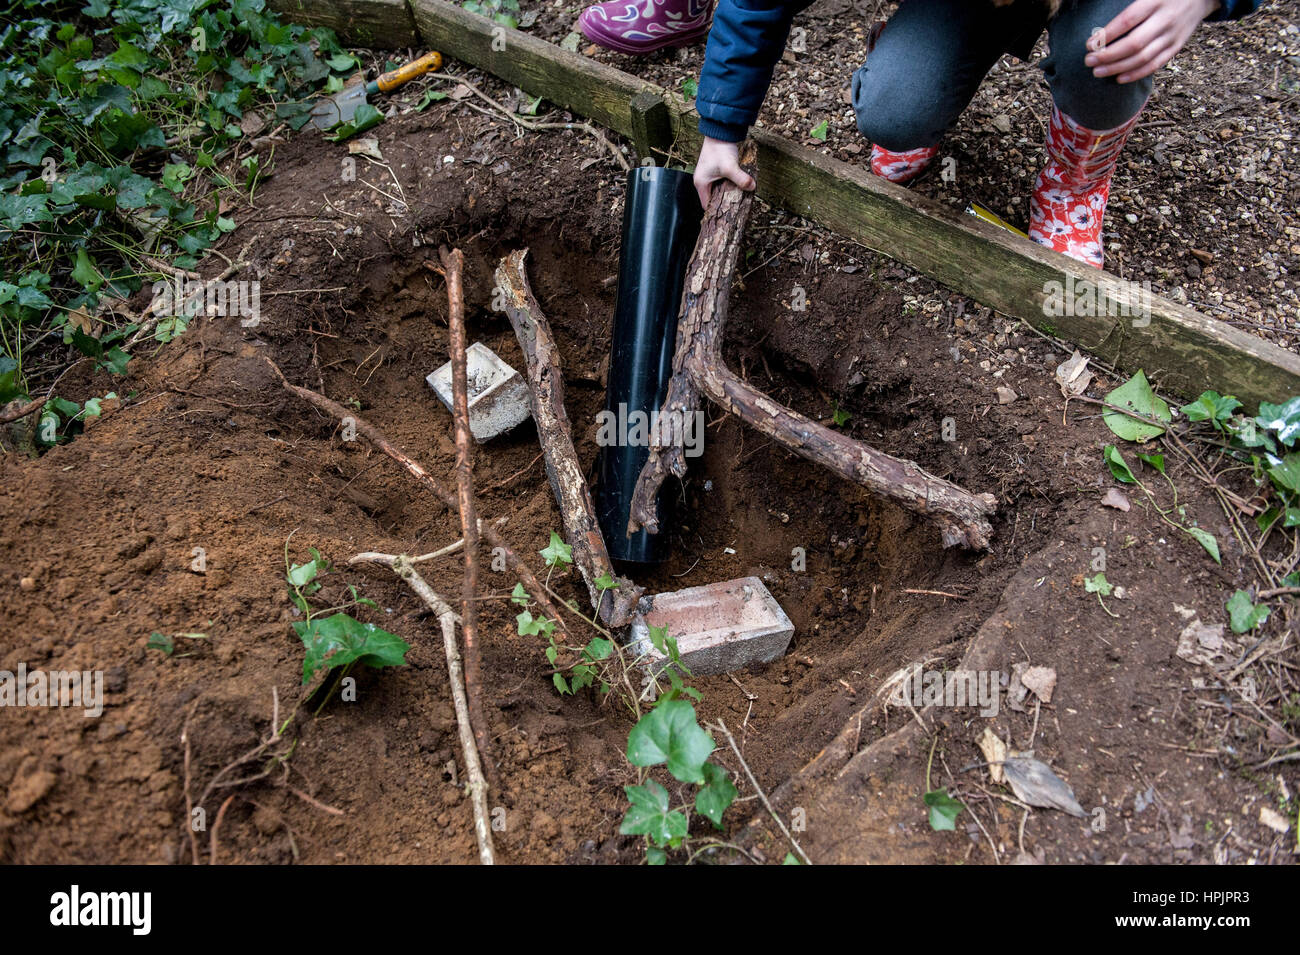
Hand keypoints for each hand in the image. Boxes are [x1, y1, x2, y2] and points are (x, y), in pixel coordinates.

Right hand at [693, 137, 755, 207]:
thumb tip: (752, 187)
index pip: (706, 205)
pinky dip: (728, 185)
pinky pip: (721, 183)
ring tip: (738, 198)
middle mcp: (702, 180)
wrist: (720, 131)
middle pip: (712, 198)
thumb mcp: (730, 167)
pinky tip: (737, 186)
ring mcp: (708, 174)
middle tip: (735, 208)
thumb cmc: (720, 149)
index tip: (728, 214)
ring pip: (718, 190)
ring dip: (727, 194)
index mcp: (701, 183)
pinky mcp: (715, 169)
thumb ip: (741, 179)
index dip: (716, 211)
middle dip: (723, 203)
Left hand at [1084, 0, 1219, 82]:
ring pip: (1142, 58)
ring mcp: (1172, 35)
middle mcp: (1165, 19)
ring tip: (1097, 72)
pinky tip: (1119, 78)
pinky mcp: (1177, 46)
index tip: (1088, 44)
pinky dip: (1136, 74)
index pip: (1127, 21)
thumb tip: (1100, 21)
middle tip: (1088, 61)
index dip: (1106, 35)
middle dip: (1108, 55)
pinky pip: (1155, 64)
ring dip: (1117, 68)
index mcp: (1155, 2)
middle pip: (1133, 43)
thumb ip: (1128, 5)